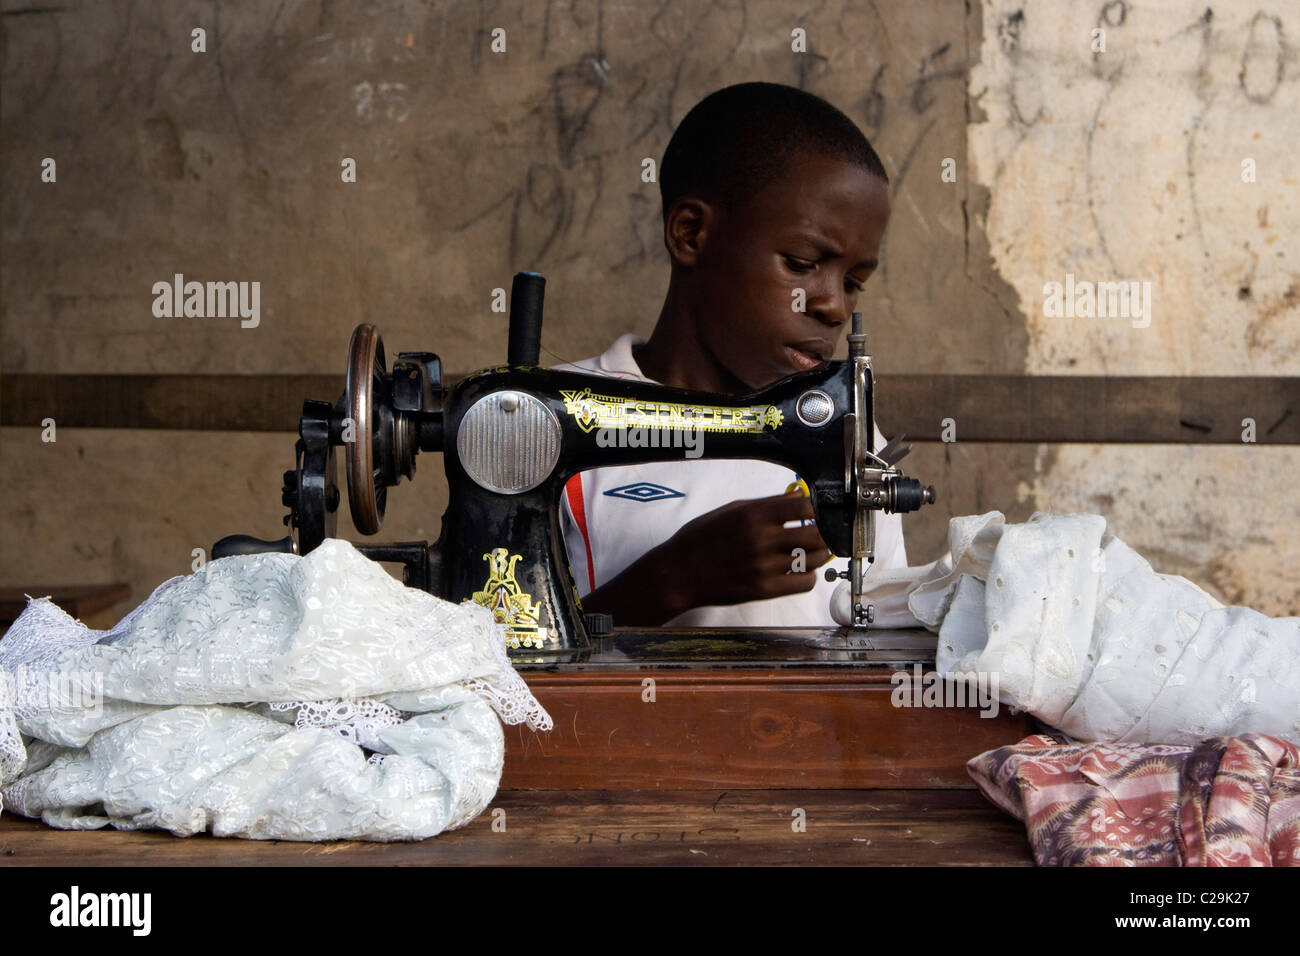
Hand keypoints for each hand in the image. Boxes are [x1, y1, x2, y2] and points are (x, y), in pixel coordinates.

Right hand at [580, 490, 831, 625]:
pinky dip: (808, 576)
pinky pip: (804, 583)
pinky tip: (799, 571)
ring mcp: (765, 566)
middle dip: (822, 532)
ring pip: (813, 559)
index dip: (815, 509)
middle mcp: (762, 539)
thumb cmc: (699, 540)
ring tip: (809, 551)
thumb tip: (797, 496)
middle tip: (818, 533)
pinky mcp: (764, 590)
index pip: (804, 506)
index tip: (815, 512)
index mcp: (753, 515)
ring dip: (817, 554)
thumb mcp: (729, 510)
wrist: (678, 573)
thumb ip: (765, 504)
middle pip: (815, 534)